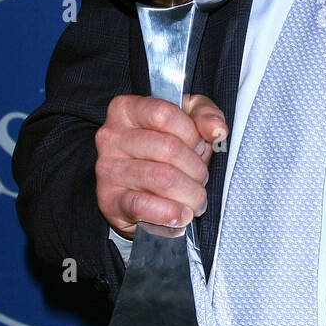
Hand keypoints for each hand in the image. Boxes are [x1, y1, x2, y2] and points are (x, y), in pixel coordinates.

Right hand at [95, 93, 227, 237]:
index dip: (191, 134)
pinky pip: (144, 206)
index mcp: (126, 110)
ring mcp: (108, 169)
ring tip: (195, 199)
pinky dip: (171, 213)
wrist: (137, 192)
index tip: (199, 146)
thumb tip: (217, 131)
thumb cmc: (165, 149)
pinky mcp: (110, 201)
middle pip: (168, 148)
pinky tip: (181, 215)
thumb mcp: (188, 120)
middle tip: (201, 179)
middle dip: (196, 168)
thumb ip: (206, 115)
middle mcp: (111, 137)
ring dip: (190, 193)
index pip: (164, 114)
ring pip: (162, 179)